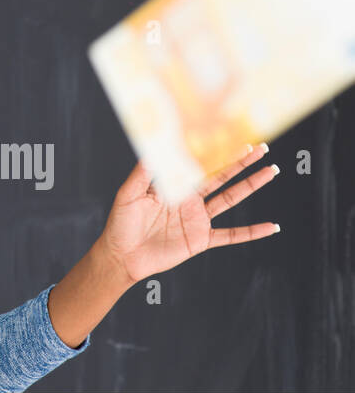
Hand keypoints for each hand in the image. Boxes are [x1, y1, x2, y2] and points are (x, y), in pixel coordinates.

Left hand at [99, 145, 279, 283]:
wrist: (122, 255)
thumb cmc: (121, 223)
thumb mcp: (128, 194)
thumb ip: (142, 174)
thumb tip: (152, 149)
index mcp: (173, 185)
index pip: (199, 164)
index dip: (215, 152)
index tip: (232, 137)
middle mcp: (189, 199)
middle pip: (221, 176)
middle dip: (241, 162)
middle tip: (262, 147)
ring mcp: (197, 219)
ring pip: (231, 199)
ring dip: (251, 186)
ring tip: (271, 172)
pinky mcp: (201, 240)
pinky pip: (231, 236)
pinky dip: (251, 232)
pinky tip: (272, 227)